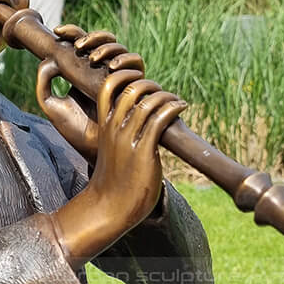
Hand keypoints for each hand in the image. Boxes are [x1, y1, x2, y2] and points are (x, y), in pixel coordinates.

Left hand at [35, 25, 144, 164]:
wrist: (97, 152)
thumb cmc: (76, 132)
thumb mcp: (52, 107)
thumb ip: (44, 86)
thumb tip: (49, 60)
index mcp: (83, 72)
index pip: (81, 44)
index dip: (73, 32)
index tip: (59, 32)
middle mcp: (103, 72)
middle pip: (103, 40)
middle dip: (92, 37)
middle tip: (79, 46)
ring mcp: (120, 78)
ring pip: (120, 48)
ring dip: (107, 47)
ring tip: (95, 59)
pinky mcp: (134, 87)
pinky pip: (136, 64)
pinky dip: (126, 60)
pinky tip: (112, 68)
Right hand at [50, 73, 187, 268]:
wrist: (109, 208)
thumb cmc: (113, 183)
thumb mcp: (112, 152)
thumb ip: (123, 134)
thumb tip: (144, 123)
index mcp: (103, 126)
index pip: (108, 87)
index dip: (125, 75)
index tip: (139, 79)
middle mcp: (114, 129)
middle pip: (130, 88)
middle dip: (150, 84)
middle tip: (162, 93)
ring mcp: (128, 140)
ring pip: (148, 101)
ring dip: (166, 95)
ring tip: (176, 101)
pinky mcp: (144, 151)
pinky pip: (160, 119)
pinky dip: (173, 107)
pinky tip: (180, 108)